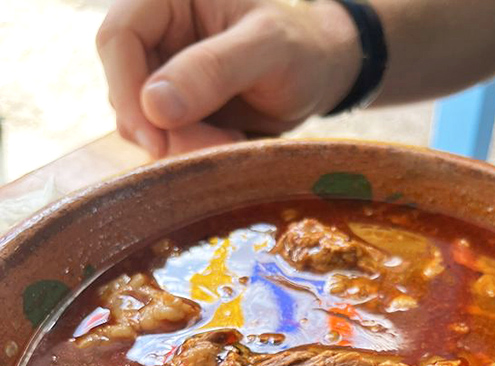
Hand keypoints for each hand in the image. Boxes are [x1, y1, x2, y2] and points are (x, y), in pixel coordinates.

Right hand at [97, 0, 361, 157]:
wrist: (322, 72)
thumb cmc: (303, 46)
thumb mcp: (268, 48)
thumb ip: (215, 69)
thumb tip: (155, 105)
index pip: (118, 37)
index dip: (128, 91)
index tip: (157, 140)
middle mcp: (159, 31)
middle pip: (127, 88)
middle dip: (165, 130)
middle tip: (217, 146)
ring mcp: (165, 71)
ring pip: (145, 121)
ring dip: (183, 144)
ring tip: (234, 138)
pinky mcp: (178, 107)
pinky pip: (167, 138)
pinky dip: (194, 151)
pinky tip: (232, 141)